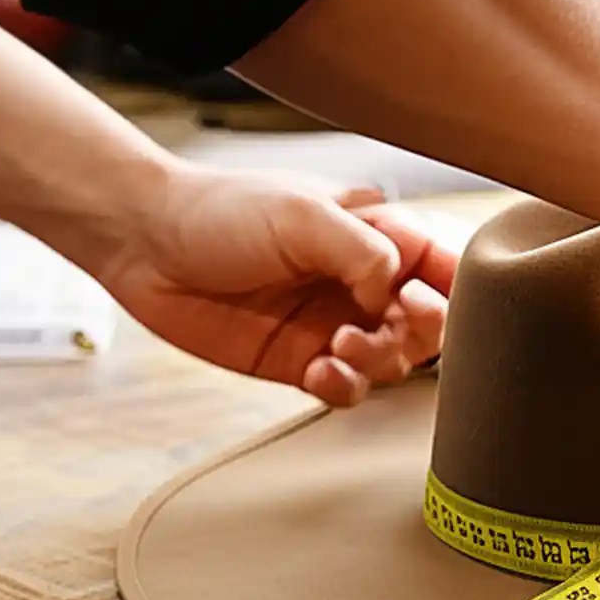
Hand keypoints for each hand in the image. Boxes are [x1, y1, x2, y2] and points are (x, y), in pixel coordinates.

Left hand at [97, 163, 458, 406]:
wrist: (143, 242)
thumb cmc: (224, 210)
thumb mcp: (306, 214)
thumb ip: (368, 252)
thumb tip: (397, 298)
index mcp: (381, 237)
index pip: (449, 269)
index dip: (456, 293)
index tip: (422, 299)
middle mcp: (367, 283)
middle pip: (433, 325)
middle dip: (418, 334)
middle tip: (383, 325)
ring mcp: (338, 324)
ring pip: (396, 362)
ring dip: (379, 362)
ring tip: (338, 346)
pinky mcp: (304, 361)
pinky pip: (350, 388)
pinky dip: (346, 386)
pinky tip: (318, 370)